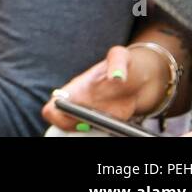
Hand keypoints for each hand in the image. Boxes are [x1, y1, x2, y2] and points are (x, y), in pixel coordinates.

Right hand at [42, 44, 169, 131]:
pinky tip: (116, 127)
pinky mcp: (104, 125)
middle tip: (96, 123)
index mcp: (76, 88)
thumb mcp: (121, 56)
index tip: (80, 116)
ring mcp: (91, 116)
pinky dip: (102, 135)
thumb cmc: (125, 64)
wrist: (138, 78)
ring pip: (79, 132)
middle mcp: (79, 104)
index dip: (59, 116)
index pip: (53, 106)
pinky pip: (95, 135)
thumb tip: (116, 77)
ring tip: (108, 123)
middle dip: (76, 129)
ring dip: (91, 133)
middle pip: (63, 124)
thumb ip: (117, 62)